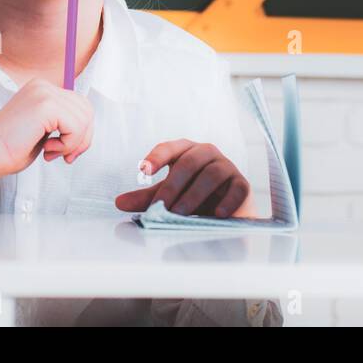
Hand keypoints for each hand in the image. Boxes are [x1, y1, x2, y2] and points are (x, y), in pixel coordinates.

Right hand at [0, 78, 94, 178]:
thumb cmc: (8, 149)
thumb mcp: (42, 131)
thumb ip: (61, 123)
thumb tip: (87, 128)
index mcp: (42, 89)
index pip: (80, 105)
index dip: (81, 132)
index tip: (67, 152)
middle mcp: (44, 86)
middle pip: (87, 110)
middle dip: (82, 138)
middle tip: (65, 156)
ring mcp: (44, 93)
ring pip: (84, 119)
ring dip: (72, 143)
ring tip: (51, 152)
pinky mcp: (45, 105)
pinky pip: (76, 126)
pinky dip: (68, 144)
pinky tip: (47, 150)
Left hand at [114, 140, 251, 217]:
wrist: (226, 212)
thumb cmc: (193, 197)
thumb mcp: (168, 196)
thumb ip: (146, 197)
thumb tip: (119, 202)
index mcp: (185, 151)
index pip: (170, 147)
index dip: (157, 156)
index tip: (144, 169)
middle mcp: (207, 153)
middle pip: (189, 162)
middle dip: (173, 186)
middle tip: (161, 207)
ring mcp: (226, 166)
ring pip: (211, 174)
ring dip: (194, 195)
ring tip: (181, 214)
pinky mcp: (242, 183)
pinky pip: (237, 188)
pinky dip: (227, 201)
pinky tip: (216, 214)